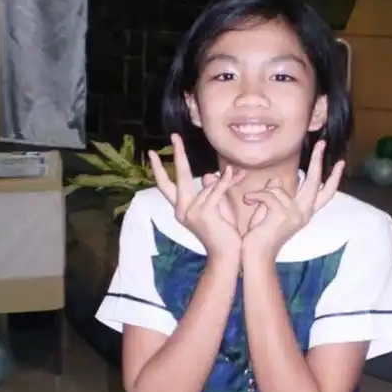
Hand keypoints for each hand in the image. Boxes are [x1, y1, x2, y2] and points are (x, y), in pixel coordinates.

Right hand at [148, 134, 244, 257]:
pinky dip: (226, 181)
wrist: (228, 255)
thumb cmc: (223, 232)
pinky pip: (216, 191)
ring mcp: (191, 212)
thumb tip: (208, 175)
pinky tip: (234, 173)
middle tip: (174, 136)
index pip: (166, 185)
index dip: (159, 168)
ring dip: (225, 179)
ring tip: (239, 174)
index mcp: (181, 208)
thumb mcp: (217, 207)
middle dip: (177, 155)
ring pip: (207, 185)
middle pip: (178, 177)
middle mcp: (182, 210)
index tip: (153, 153)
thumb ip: (211, 190)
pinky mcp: (204, 213)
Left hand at [241, 140, 344, 258]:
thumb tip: (277, 181)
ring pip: (279, 189)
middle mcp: (304, 213)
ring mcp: (296, 214)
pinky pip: (267, 195)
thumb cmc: (261, 233)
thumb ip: (277, 195)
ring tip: (250, 201)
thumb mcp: (271, 210)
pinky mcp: (283, 215)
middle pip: (315, 181)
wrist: (256, 254)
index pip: (325, 193)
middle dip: (318, 161)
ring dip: (261, 193)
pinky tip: (247, 201)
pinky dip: (254, 196)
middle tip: (322, 143)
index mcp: (305, 212)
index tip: (341, 162)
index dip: (334, 178)